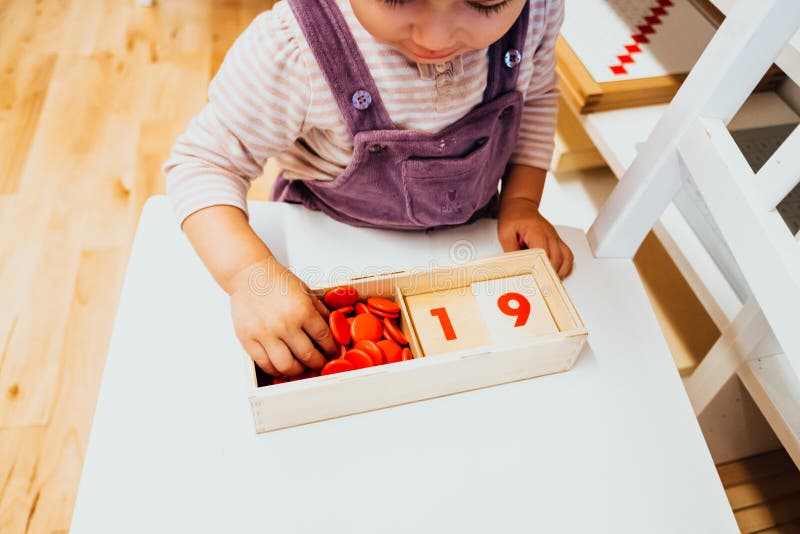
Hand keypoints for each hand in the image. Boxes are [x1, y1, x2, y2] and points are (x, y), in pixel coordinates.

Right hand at [229, 257, 338, 376]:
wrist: (249, 274)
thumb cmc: (277, 282)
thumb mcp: (306, 292)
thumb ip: (320, 312)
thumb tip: (333, 332)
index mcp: (302, 310)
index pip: (324, 339)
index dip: (332, 349)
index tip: (333, 353)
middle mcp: (285, 324)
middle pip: (308, 356)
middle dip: (319, 363)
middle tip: (321, 363)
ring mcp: (265, 334)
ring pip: (287, 366)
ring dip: (298, 371)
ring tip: (302, 367)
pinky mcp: (248, 340)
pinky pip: (265, 364)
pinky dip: (276, 370)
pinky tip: (282, 368)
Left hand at [497, 197, 573, 278]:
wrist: (521, 205)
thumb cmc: (514, 216)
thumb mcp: (505, 233)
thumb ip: (510, 250)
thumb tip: (515, 266)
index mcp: (537, 232)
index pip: (544, 253)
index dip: (542, 268)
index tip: (538, 280)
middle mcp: (550, 235)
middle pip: (557, 258)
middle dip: (551, 274)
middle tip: (543, 286)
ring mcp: (555, 238)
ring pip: (567, 258)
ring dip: (561, 271)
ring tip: (552, 282)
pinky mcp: (556, 241)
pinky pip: (567, 255)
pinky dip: (566, 266)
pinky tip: (558, 274)